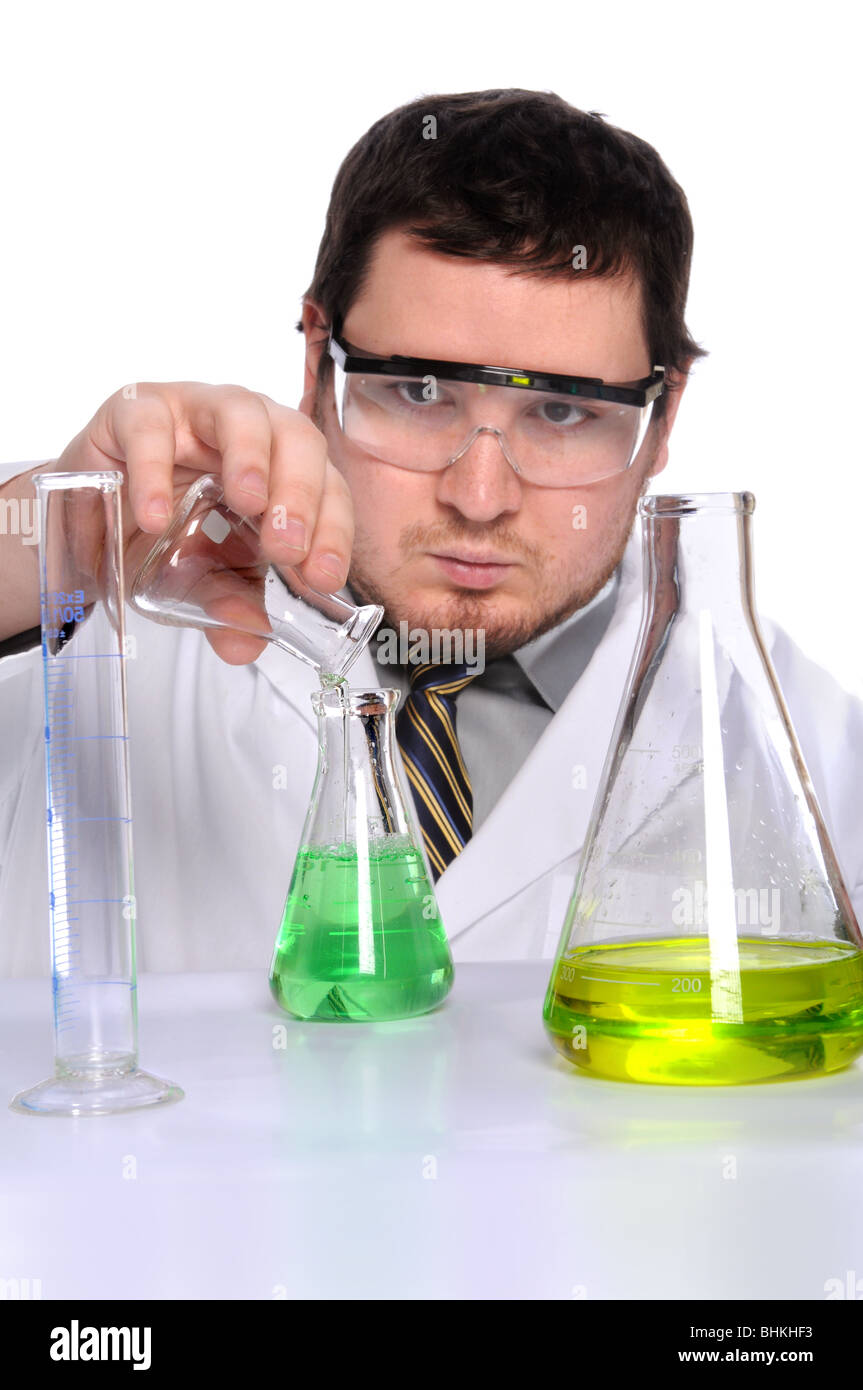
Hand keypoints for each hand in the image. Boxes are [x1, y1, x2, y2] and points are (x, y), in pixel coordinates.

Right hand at [54, 382, 353, 662]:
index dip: (333, 530)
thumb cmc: (162, 529)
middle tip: (287, 547)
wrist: (92, 513)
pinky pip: (152, 428)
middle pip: (297, 438)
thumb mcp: (200, 578)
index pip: (328, 489)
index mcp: (282, 469)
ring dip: (252, 459)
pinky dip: (156, 470)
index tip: (324, 576)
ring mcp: (196, 412)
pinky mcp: (137, 410)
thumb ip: (227, 603)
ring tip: (247, 504)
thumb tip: (244, 642)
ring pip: (241, 411)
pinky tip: (157, 516)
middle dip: (301, 494)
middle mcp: (251, 431)